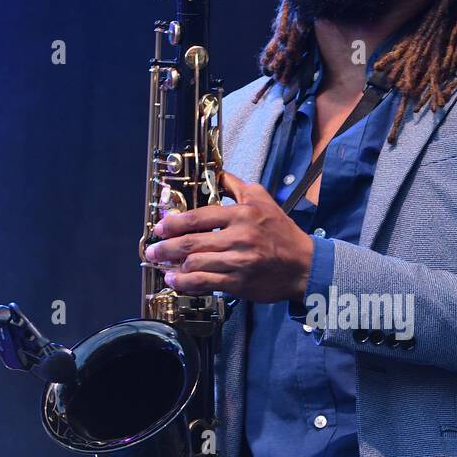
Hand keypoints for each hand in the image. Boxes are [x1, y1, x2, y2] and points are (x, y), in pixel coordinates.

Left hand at [143, 171, 313, 303]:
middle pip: (191, 243)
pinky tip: (177, 281)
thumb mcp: (263, 200)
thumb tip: (216, 173)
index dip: (174, 223)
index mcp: (242, 214)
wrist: (304, 265)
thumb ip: (236, 186)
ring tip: (163, 267)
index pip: (199, 217)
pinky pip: (205, 283)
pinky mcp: (239, 283)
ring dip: (173, 267)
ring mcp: (239, 262)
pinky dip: (186, 283)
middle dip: (166, 247)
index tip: (161, 227)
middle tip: (153, 249)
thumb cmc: (282, 233)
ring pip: (195, 264)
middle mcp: (239, 238)